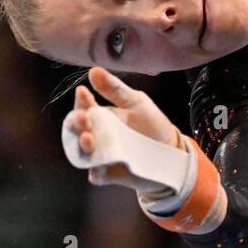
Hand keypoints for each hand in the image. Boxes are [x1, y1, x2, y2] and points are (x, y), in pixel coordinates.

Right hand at [64, 67, 179, 186]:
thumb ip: (114, 89)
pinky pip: (99, 176)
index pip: (84, 107)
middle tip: (83, 117)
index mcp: (101, 116)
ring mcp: (102, 155)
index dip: (81, 101)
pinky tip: (97, 169)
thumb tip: (93, 70)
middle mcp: (97, 136)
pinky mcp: (110, 173)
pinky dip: (96, 174)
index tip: (83, 92)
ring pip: (84, 154)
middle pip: (78, 130)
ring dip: (82, 147)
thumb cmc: (151, 124)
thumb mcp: (135, 102)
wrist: (171, 150)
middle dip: (77, 124)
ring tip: (88, 139)